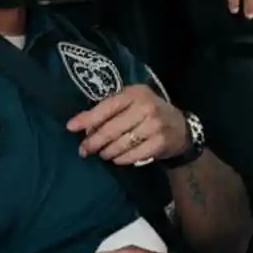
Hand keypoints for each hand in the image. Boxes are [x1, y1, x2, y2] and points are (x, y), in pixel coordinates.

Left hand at [67, 84, 189, 164]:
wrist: (181, 128)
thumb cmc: (149, 114)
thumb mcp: (132, 104)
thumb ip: (111, 111)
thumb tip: (84, 128)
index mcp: (136, 93)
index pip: (107, 106)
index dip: (88, 118)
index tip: (71, 127)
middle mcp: (146, 107)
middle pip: (112, 128)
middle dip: (94, 141)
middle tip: (84, 150)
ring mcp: (155, 125)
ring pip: (121, 143)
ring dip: (107, 152)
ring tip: (103, 154)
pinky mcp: (160, 142)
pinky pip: (134, 155)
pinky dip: (122, 159)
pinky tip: (118, 159)